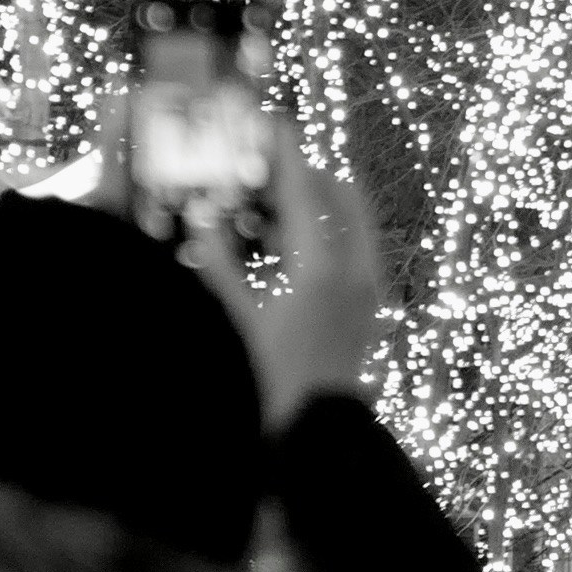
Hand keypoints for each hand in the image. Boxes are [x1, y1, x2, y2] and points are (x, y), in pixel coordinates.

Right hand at [178, 126, 389, 422]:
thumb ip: (217, 266)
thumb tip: (203, 219)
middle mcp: (355, 273)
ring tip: (266, 215)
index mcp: (321, 269)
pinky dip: (326, 238)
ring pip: (350, 224)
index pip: (303, 190)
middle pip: (340, 196)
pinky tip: (284, 257)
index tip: (270, 124)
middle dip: (305, 176)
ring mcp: (368, 293)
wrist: (313, 448)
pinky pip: (353, 253)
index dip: (283, 154)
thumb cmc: (268, 388)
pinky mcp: (369, 312)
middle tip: (265, 170)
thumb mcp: (232, 323)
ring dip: (315, 208)